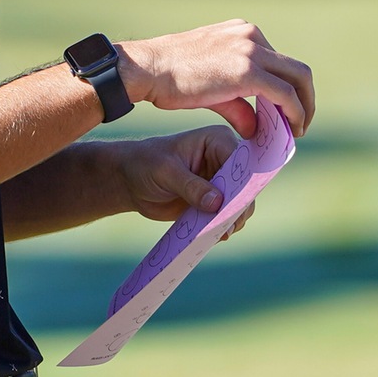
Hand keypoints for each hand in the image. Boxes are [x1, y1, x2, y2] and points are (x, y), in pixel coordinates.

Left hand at [110, 124, 243, 221]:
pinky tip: (211, 235)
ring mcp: (222, 183)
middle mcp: (226, 161)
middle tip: (227, 226)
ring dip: (232, 221)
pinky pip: (228, 218)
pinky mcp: (215, 203)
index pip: (242, 162)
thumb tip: (217, 203)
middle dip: (240, 207)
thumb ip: (190, 186)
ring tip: (218, 232)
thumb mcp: (165, 171)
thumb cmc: (145, 164)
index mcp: (218, 141)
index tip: (236, 204)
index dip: (243, 183)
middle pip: (247, 187)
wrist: (130, 182)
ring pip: (241, 205)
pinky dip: (222, 228)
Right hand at [118, 19, 314, 137]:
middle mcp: (251, 36)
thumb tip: (255, 128)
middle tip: (299, 123)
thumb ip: (237, 103)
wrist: (148, 69)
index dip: (288, 89)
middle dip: (304, 99)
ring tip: (297, 130)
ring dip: (303, 108)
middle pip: (296, 69)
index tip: (287, 111)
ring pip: (298, 79)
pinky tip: (290, 129)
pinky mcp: (248, 71)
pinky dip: (293, 113)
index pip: (279, 61)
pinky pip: (285, 94)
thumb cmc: (169, 77)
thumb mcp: (211, 86)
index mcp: (242, 33)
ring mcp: (251, 51)